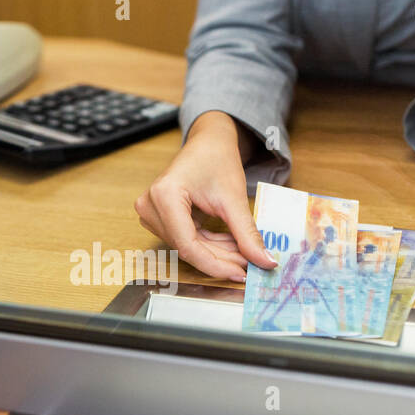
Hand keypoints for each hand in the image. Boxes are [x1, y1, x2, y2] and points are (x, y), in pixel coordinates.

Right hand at [134, 111, 276, 281]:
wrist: (208, 142)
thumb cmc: (216, 158)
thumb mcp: (234, 198)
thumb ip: (247, 233)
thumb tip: (264, 261)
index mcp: (164, 196)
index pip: (188, 245)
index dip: (216, 264)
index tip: (241, 273)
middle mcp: (150, 206)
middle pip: (188, 248)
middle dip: (221, 259)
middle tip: (250, 264)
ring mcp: (152, 212)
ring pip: (189, 247)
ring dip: (218, 253)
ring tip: (244, 252)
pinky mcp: (160, 217)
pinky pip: (187, 240)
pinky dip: (211, 245)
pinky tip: (232, 245)